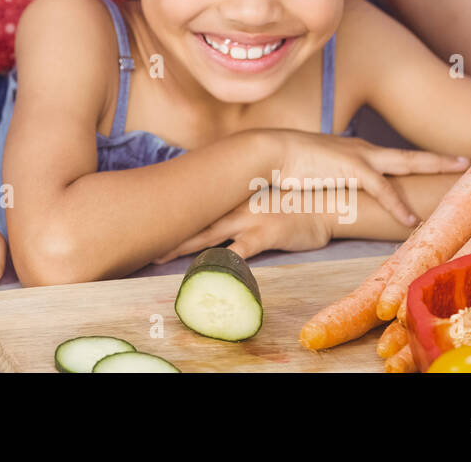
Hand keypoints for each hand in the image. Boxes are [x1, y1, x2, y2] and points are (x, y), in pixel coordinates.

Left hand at [153, 200, 333, 262]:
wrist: (328, 203)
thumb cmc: (295, 205)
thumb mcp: (262, 201)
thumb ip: (240, 207)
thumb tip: (220, 217)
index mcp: (234, 197)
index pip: (197, 207)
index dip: (173, 217)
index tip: (147, 222)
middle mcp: (236, 206)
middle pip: (195, 221)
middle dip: (169, 234)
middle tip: (142, 244)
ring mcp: (250, 219)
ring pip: (209, 235)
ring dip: (185, 248)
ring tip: (160, 258)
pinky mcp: (266, 234)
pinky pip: (241, 251)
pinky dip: (224, 262)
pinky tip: (209, 272)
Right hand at [268, 128, 469, 227]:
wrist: (271, 151)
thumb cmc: (287, 163)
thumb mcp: (315, 171)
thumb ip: (330, 180)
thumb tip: (333, 193)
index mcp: (355, 151)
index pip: (393, 158)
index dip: (415, 163)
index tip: (435, 165)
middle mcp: (363, 150)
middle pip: (410, 155)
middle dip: (439, 159)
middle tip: (467, 160)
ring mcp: (360, 157)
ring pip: (407, 162)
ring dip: (434, 168)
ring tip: (460, 174)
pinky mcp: (353, 168)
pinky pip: (384, 189)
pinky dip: (398, 205)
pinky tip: (411, 220)